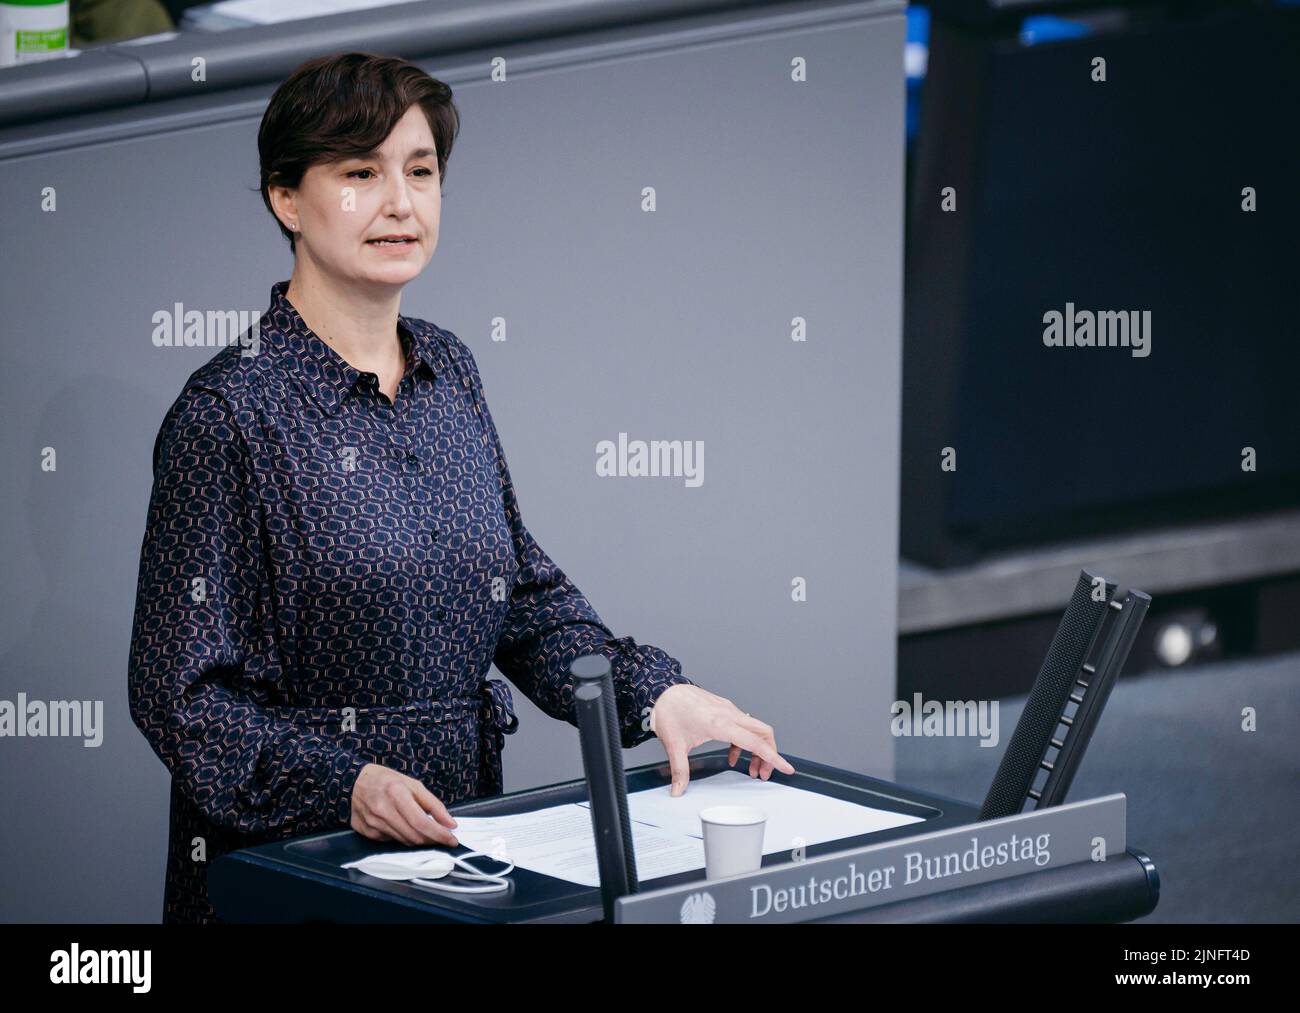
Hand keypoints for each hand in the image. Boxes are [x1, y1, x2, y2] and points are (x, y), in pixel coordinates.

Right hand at [349, 763, 459, 846]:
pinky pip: (393, 841)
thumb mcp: (413, 784)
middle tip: (443, 837)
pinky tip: (405, 827)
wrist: (353, 783)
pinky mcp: (368, 833)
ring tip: (426, 831)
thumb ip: (434, 804)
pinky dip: (404, 837)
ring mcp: (374, 824)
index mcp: (397, 794)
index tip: (452, 839)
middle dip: (433, 839)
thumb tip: (450, 823)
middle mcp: (383, 810)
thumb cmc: (386, 781)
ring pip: (405, 842)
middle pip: (414, 836)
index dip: (439, 834)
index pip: (422, 822)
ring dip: (420, 840)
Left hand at [649, 684, 794, 796]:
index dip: (773, 757)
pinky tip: (732, 754)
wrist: (662, 689)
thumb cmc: (669, 711)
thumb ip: (680, 770)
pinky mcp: (724, 707)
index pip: (755, 742)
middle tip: (762, 774)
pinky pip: (744, 724)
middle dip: (768, 754)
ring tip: (750, 768)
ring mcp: (728, 709)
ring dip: (757, 748)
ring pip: (755, 728)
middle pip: (763, 732)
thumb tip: (678, 790)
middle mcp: (729, 714)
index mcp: (720, 724)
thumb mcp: (674, 745)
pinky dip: (745, 740)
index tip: (786, 768)